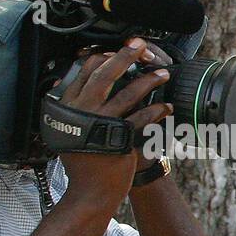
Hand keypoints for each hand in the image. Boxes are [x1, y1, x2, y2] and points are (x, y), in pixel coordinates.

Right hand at [57, 37, 173, 204]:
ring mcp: (101, 123)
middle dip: (125, 56)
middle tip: (141, 46)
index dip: (106, 57)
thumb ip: (72, 105)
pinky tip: (167, 107)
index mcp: (68, 104)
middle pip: (105, 75)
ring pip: (127, 94)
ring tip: (163, 73)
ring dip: (149, 81)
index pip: (86, 70)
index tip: (121, 51)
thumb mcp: (68, 128)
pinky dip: (157, 111)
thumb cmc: (84, 158)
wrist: (91, 189)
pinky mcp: (119, 137)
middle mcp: (82, 111)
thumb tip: (68, 80)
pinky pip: (142, 118)